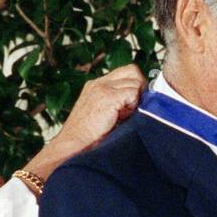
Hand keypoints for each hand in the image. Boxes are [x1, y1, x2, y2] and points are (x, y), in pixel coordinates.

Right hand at [24, 64, 143, 180]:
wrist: (74, 145)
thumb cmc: (89, 136)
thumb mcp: (103, 112)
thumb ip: (118, 102)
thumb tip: (141, 100)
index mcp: (97, 85)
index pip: (126, 72)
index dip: (135, 85)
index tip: (133, 103)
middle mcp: (99, 83)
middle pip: (133, 71)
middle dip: (139, 88)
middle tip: (133, 107)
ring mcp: (102, 87)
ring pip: (135, 82)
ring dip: (135, 99)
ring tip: (123, 115)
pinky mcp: (107, 96)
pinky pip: (132, 93)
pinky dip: (132, 105)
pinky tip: (122, 117)